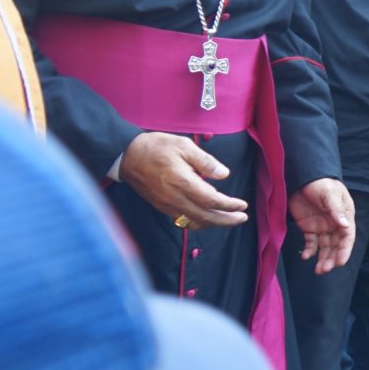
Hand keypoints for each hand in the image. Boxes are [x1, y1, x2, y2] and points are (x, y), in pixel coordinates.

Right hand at [120, 131, 248, 226]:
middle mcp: (174, 198)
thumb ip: (205, 161)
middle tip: (242, 218)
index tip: (242, 205)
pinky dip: (199, 222)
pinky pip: (183, 220)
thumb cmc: (156, 147)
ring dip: (214, 224)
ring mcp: (166, 205)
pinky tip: (207, 218)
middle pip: (205, 217)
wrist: (126, 155)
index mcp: (182, 182)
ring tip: (229, 219)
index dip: (229, 205)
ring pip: (194, 222)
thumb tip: (224, 175)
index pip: (211, 201)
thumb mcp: (183, 145)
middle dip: (226, 220)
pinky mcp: (160, 206)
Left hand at [291, 179, 355, 274]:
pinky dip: (309, 250)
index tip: (339, 262)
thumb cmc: (321, 183)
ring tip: (319, 270)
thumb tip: (344, 225)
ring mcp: (322, 227)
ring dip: (322, 258)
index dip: (344, 250)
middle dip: (331, 258)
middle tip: (325, 269)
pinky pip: (311, 242)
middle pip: (336, 245)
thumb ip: (336, 209)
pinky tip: (306, 256)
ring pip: (324, 247)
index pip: (347, 237)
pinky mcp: (309, 227)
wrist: (303, 177)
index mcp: (344, 216)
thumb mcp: (329, 194)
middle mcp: (335, 224)